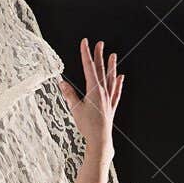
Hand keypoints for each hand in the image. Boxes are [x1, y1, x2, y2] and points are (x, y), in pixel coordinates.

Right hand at [58, 37, 122, 151]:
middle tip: (100, 43)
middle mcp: (103, 92)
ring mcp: (109, 99)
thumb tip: (62, 83)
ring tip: (113, 55)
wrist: (100, 140)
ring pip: (111, 78)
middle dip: (99, 55)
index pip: (89, 67)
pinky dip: (119, 84)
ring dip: (111, 66)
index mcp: (94, 90)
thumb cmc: (88, 126)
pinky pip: (116, 92)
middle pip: (101, 70)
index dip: (86, 54)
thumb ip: (70, 95)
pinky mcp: (111, 107)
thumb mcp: (75, 110)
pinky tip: (121, 77)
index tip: (85, 42)